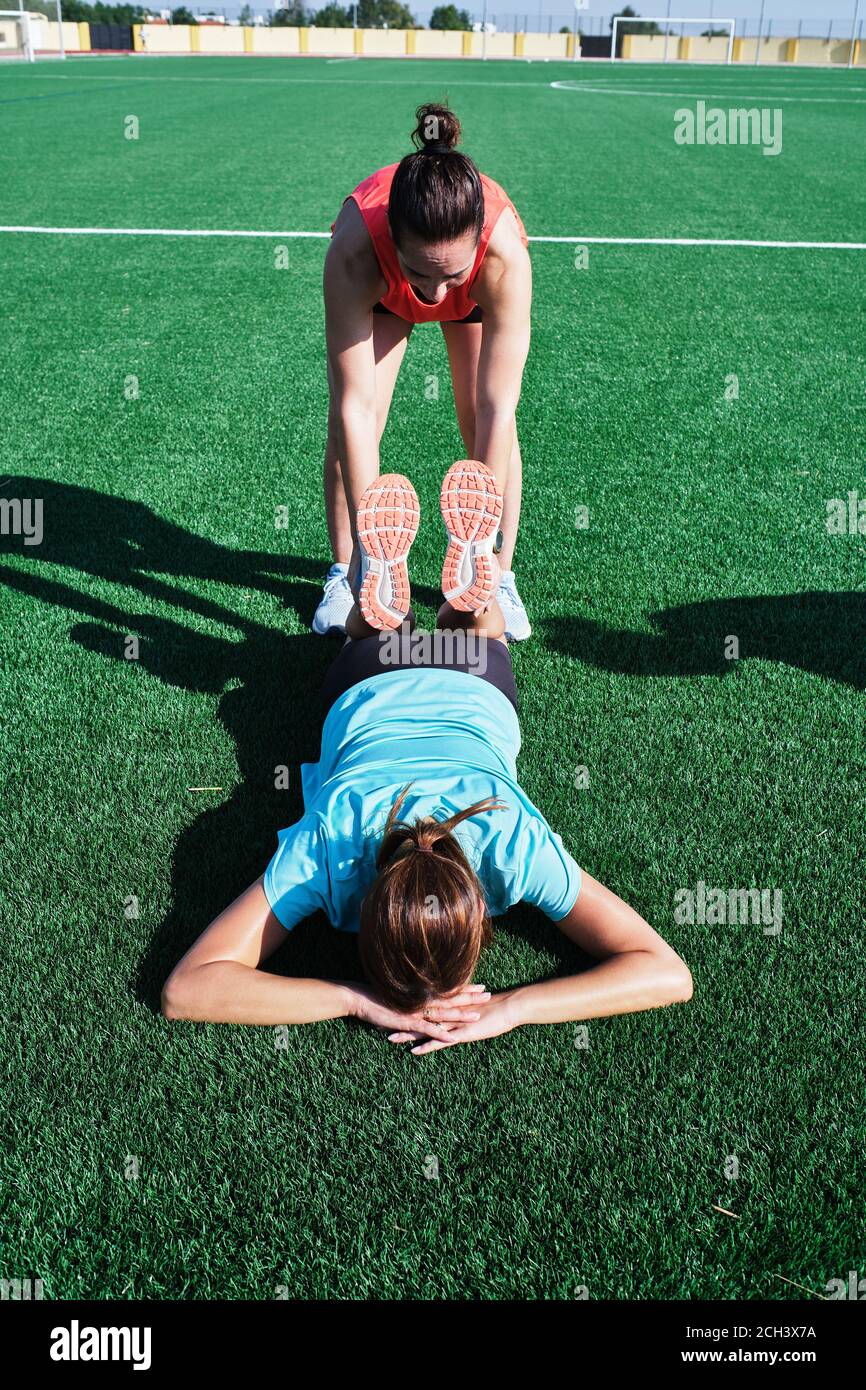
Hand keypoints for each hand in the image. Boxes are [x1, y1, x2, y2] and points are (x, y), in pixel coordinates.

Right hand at [346, 982, 491, 1045]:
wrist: (360, 998)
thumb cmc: (378, 998)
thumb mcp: (399, 999)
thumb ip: (411, 1002)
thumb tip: (419, 1005)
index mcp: (422, 995)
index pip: (448, 991)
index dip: (465, 989)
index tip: (480, 986)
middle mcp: (422, 1001)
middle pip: (451, 999)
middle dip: (470, 998)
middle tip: (489, 994)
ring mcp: (416, 1012)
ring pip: (443, 1014)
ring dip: (461, 1016)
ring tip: (478, 1016)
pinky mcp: (408, 1022)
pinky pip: (428, 1029)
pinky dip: (440, 1034)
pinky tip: (452, 1038)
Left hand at [388, 989, 522, 1055]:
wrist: (507, 1007)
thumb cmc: (492, 1008)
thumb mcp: (470, 1007)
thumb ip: (458, 1009)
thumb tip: (448, 1011)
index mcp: (446, 1006)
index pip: (421, 1008)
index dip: (404, 1009)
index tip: (388, 1009)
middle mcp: (445, 1014)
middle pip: (417, 1017)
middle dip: (398, 1020)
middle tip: (378, 1022)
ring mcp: (451, 1024)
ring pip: (424, 1029)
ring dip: (407, 1034)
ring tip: (388, 1038)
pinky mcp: (460, 1034)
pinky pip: (440, 1042)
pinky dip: (427, 1046)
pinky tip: (414, 1051)